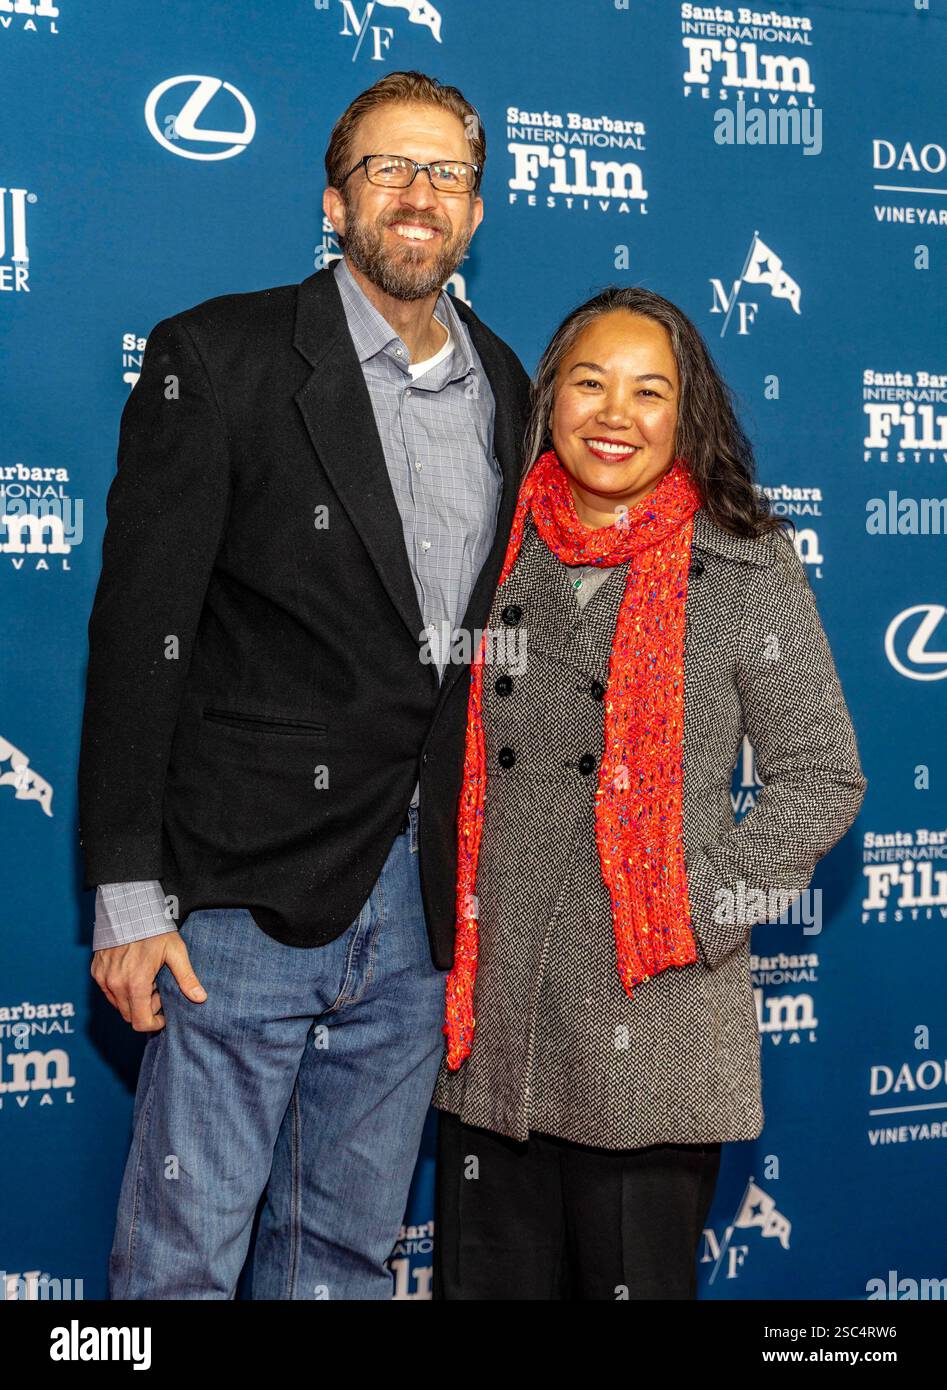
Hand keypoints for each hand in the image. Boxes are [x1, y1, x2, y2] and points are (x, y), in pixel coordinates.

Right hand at [91, 933, 206, 1031]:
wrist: (129, 909)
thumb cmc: (154, 930)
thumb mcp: (176, 952)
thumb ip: (186, 978)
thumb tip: (200, 998)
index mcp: (135, 984)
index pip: (141, 1022)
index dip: (154, 1024)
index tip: (164, 1015)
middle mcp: (115, 985)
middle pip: (130, 1015)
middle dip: (146, 1008)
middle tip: (158, 987)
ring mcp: (103, 978)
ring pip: (119, 1005)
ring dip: (133, 999)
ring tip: (147, 977)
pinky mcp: (96, 972)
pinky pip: (108, 992)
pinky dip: (121, 989)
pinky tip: (133, 972)